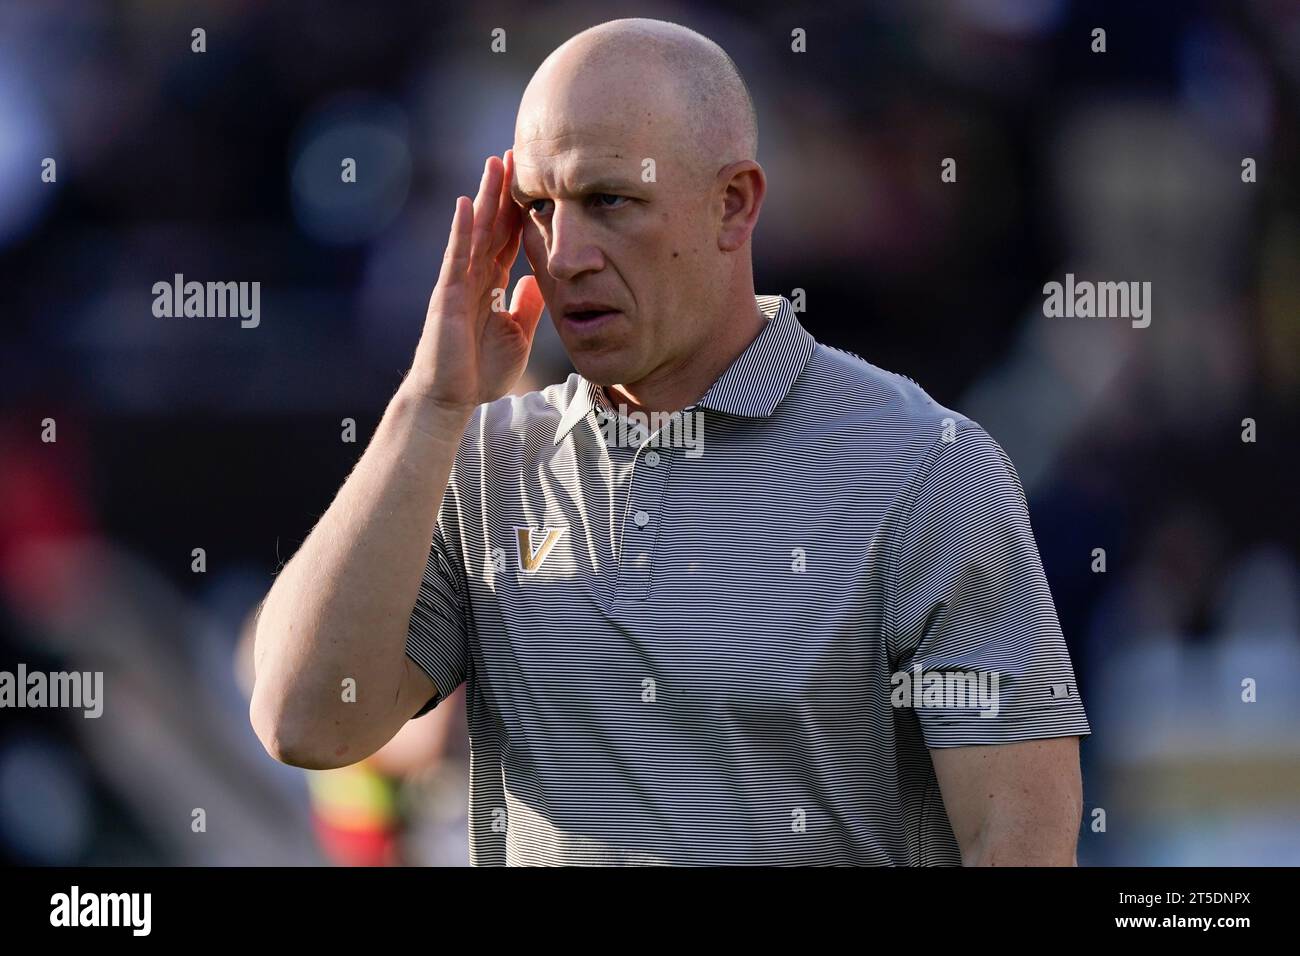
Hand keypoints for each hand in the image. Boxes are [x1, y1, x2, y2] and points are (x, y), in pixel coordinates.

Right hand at [407, 150, 544, 411]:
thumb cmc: (480, 372)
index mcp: (491, 285)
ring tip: (494, 164)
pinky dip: (460, 230)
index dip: (521, 210)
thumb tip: (536, 279)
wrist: (452, 399)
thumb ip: (527, 305)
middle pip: (491, 225)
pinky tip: (465, 203)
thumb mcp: (518, 334)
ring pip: (473, 231)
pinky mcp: (447, 295)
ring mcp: (458, 283)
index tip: (534, 180)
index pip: (508, 238)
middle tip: (516, 154)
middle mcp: (474, 277)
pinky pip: (455, 257)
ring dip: (484, 197)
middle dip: (504, 191)